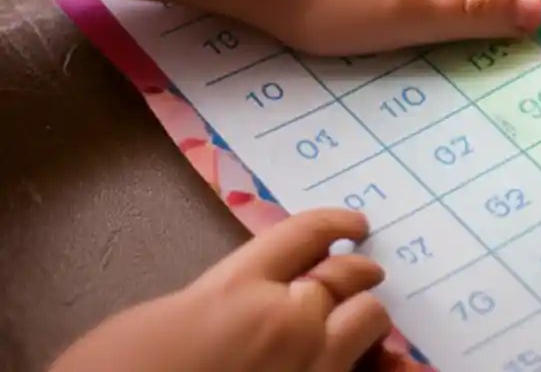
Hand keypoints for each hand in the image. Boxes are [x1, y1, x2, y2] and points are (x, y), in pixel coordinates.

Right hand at [50, 210, 389, 371]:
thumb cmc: (116, 371)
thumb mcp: (160, 320)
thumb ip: (212, 302)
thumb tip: (233, 304)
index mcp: (236, 287)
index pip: (303, 235)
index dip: (334, 225)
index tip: (353, 225)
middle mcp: (287, 319)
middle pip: (347, 277)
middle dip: (358, 273)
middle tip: (365, 274)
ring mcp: (312, 366)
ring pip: (369, 321)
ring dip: (368, 315)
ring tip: (366, 317)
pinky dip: (377, 364)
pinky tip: (381, 363)